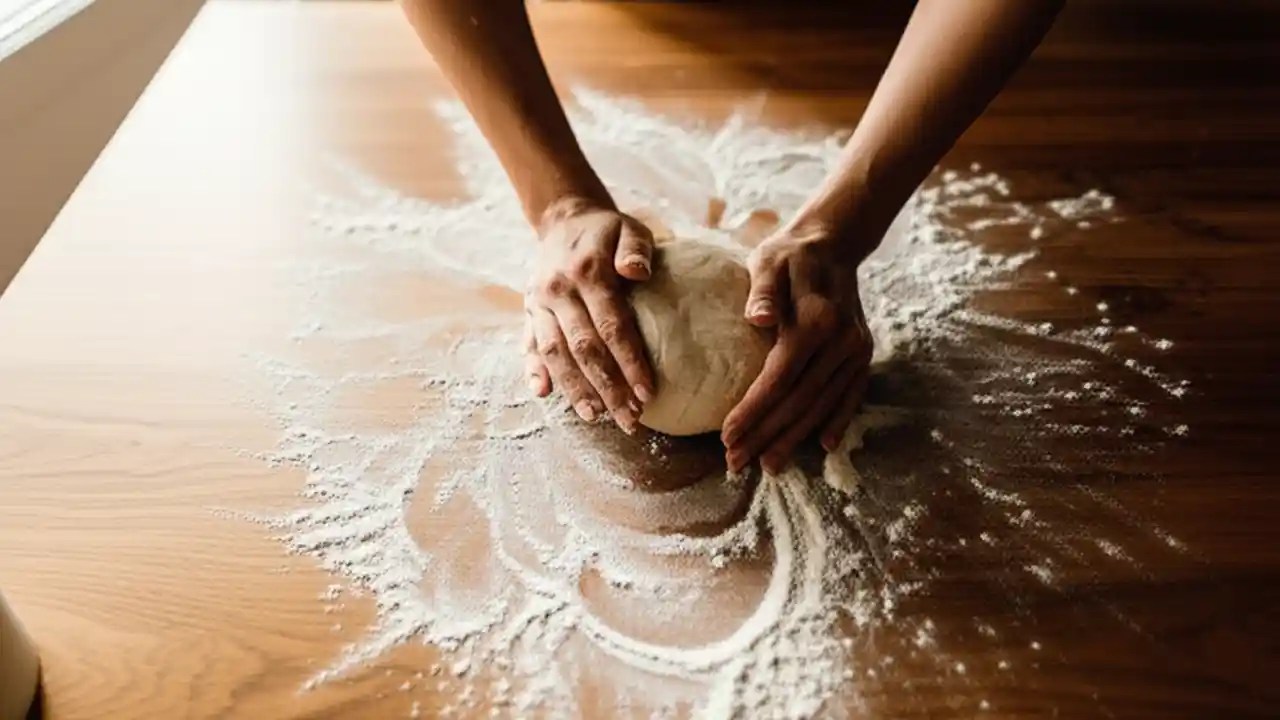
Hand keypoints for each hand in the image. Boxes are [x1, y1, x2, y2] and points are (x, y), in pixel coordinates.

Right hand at [523, 197, 655, 431]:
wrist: (564, 219)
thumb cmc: (607, 231)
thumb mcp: (628, 228)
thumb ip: (636, 248)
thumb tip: (637, 273)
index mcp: (587, 272)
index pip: (612, 325)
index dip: (629, 362)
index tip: (646, 394)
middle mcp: (558, 291)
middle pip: (584, 348)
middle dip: (607, 388)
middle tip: (629, 420)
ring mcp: (539, 303)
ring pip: (555, 353)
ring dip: (574, 388)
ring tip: (596, 416)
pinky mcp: (528, 311)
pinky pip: (528, 344)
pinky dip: (533, 370)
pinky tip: (543, 394)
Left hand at [720, 221, 872, 472]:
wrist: (834, 243)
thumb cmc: (788, 255)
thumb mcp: (767, 262)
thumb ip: (760, 292)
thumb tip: (756, 319)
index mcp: (815, 321)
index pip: (779, 378)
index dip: (753, 411)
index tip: (727, 437)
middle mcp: (841, 341)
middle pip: (799, 401)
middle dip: (766, 435)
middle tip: (735, 463)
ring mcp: (856, 350)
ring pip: (822, 405)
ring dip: (794, 438)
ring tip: (767, 465)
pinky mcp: (863, 354)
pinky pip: (851, 396)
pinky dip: (837, 422)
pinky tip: (821, 447)